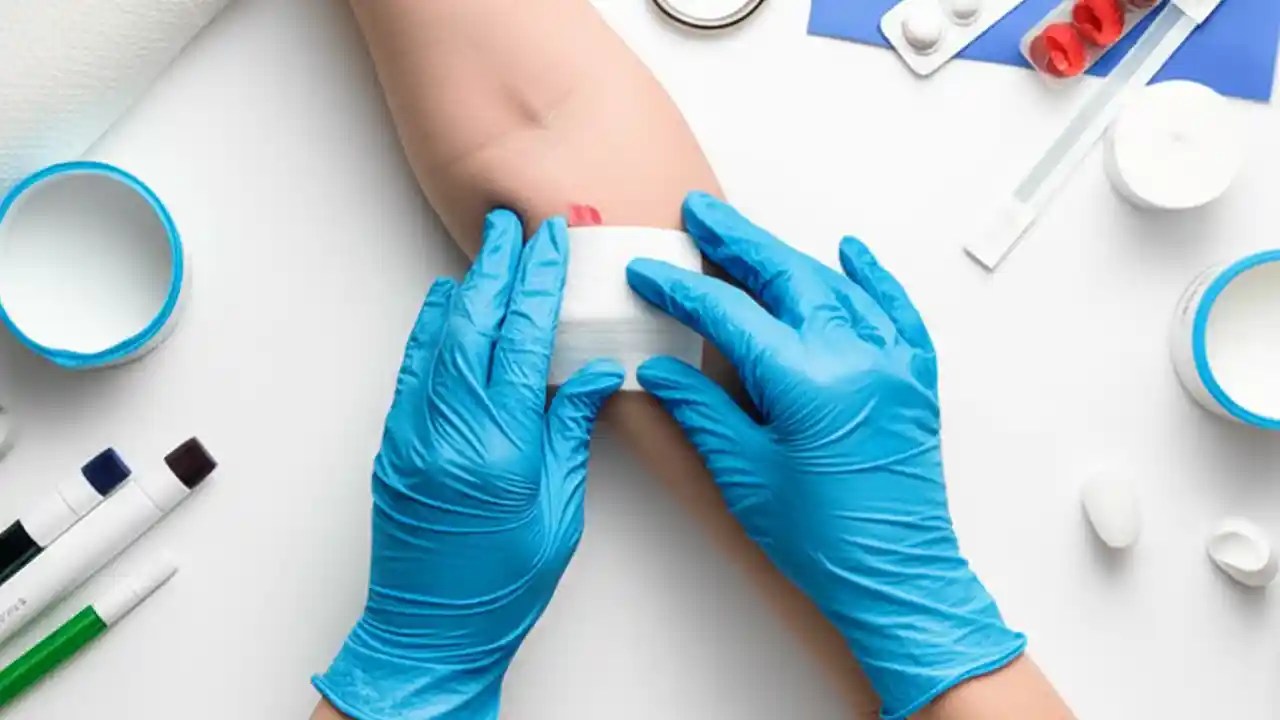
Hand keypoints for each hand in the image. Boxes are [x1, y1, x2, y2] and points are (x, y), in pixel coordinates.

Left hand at [314, 211, 623, 719]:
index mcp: (501, 444)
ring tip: (487, 251)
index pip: (522, 340)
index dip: (538, 284)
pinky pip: (413, 369)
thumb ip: (572, 430)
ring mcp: (414, 434)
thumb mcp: (560, 509)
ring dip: (465, 289)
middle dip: (498, 267)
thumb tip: (597, 371)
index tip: (551, 242)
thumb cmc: (502, 583)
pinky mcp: (395, 445)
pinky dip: (431, 330)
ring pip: (438, 340)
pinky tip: (446, 306)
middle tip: (514, 225)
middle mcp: (450, 429)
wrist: (432, 629)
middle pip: (476, 325)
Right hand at [627, 193, 1025, 719]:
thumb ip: (702, 408)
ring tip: (746, 236)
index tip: (649, 273)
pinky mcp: (913, 378)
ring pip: (833, 284)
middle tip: (699, 214)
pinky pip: (894, 309)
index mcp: (805, 381)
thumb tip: (660, 368)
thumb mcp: (742, 473)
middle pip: (784, 276)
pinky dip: (871, 277)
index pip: (729, 313)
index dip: (681, 289)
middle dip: (736, 241)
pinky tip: (850, 251)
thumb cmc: (821, 541)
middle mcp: (854, 356)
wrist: (897, 578)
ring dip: (786, 255)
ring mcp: (891, 362)